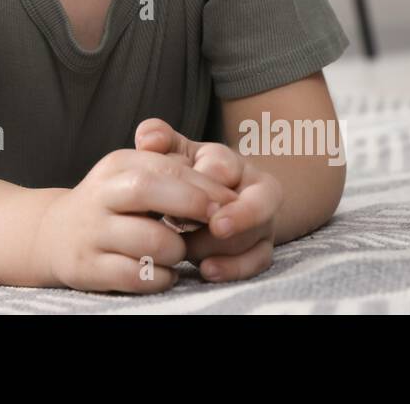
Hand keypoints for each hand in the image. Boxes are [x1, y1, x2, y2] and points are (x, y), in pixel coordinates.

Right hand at [32, 147, 234, 293]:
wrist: (54, 233)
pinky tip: (163, 272)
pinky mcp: (87, 268)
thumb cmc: (112, 203)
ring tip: (179, 252)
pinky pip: (137, 276)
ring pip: (150, 240)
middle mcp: (100, 194)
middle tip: (217, 223)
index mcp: (117, 165)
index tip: (230, 200)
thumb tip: (220, 182)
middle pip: (148, 190)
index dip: (203, 184)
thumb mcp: (133, 174)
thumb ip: (171, 171)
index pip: (165, 166)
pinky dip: (160, 277)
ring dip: (177, 250)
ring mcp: (91, 232)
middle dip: (192, 206)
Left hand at [135, 118, 282, 282]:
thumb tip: (147, 139)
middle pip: (250, 203)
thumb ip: (160, 140)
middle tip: (189, 226)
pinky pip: (259, 259)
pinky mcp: (261, 247)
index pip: (223, 168)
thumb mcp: (171, 153)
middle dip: (222, 217)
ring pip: (253, 234)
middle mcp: (251, 189)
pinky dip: (233, 267)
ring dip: (217, 244)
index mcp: (228, 162)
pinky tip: (207, 270)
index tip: (182, 194)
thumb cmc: (181, 173)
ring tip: (184, 250)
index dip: (202, 182)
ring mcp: (260, 220)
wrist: (194, 203)